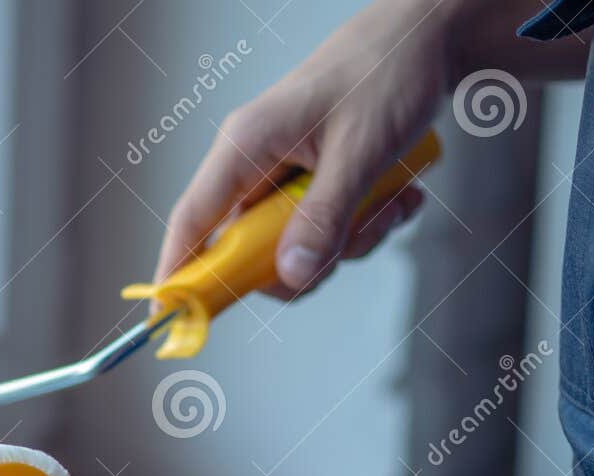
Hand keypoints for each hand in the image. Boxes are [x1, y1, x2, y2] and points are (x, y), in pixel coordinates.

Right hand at [155, 0, 451, 296]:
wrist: (426, 37)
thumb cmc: (388, 73)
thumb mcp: (360, 152)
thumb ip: (325, 217)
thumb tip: (293, 277)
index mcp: (245, 146)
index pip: (192, 222)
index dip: (177, 274)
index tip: (167, 320)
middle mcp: (255, 163)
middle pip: (250, 250)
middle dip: (306, 259)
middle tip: (351, 241)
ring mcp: (284, 173)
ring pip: (295, 246)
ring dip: (349, 240)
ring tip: (391, 201)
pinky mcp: (312, 179)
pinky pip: (325, 228)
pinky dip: (365, 223)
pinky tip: (398, 193)